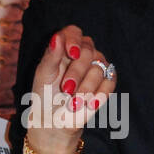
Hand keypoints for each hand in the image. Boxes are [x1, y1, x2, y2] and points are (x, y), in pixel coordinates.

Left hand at [23, 25, 115, 153]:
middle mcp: (82, 54)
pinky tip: (88, 104)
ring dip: (85, 88)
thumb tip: (57, 37)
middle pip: (87, 50)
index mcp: (65, 47)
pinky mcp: (107, 82)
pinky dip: (99, 94)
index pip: (74, 32)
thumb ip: (51, 56)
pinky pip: (110, 81)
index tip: (71, 53)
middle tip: (66, 89)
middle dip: (77, 72)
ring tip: (73, 103)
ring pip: (98, 68)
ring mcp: (96, 67)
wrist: (54, 121)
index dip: (74, 40)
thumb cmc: (45, 96)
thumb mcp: (43, 75)